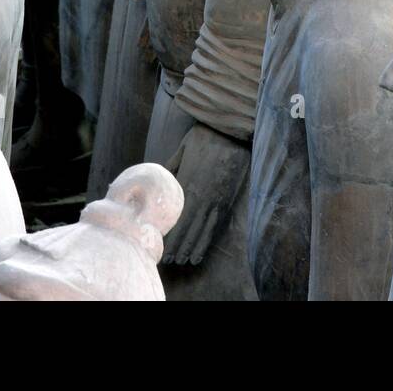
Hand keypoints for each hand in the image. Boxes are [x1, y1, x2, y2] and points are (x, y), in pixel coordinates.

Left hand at [161, 123, 250, 265]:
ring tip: (182, 261)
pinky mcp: (227, 199)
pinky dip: (206, 241)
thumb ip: (171, 167)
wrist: (233, 131)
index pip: (175, 216)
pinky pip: (215, 226)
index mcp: (188, 183)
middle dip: (177, 246)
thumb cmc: (206, 136)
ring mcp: (216, 200)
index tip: (160, 246)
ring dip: (191, 247)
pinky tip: (199, 252)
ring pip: (201, 230)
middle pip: (187, 228)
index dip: (168, 234)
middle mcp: (201, 196)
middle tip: (168, 261)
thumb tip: (159, 181)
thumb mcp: (182, 149)